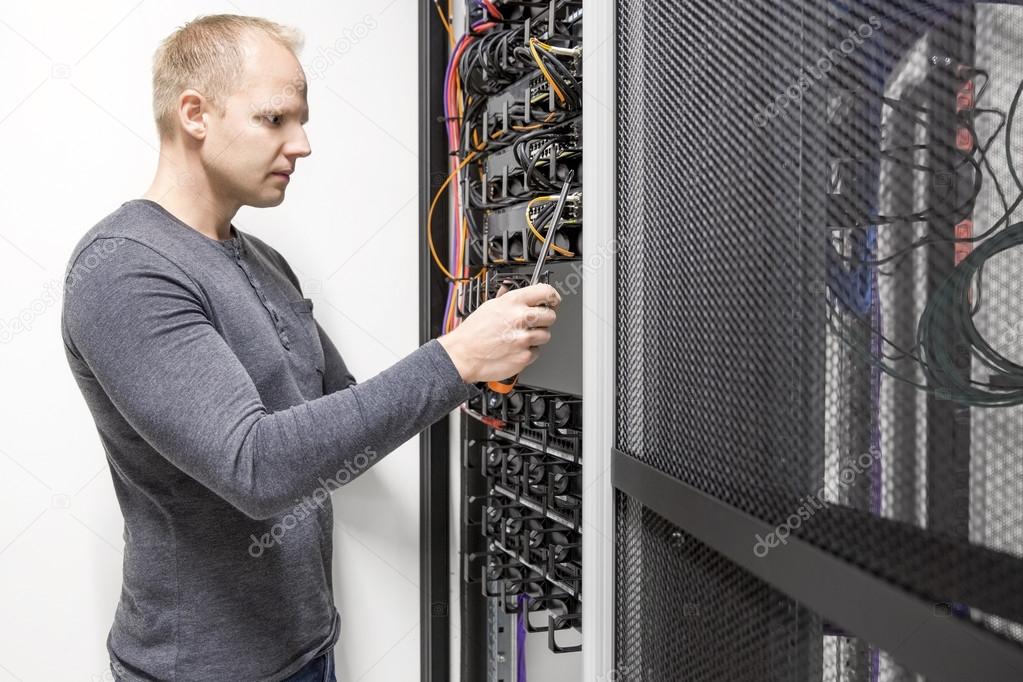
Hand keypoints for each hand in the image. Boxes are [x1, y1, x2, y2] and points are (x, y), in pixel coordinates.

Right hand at [438, 283, 560, 382]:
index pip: (546, 292)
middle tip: (535, 322)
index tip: (553, 300)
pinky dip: (528, 352)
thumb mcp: (490, 305)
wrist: (463, 355)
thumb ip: (509, 299)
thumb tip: (521, 293)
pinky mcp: (524, 356)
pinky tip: (515, 349)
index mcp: (513, 302)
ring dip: (536, 337)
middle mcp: (520, 318)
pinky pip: (537, 352)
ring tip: (519, 338)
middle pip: (551, 316)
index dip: (552, 297)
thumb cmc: (473, 332)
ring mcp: (524, 338)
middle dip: (545, 319)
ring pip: (546, 335)